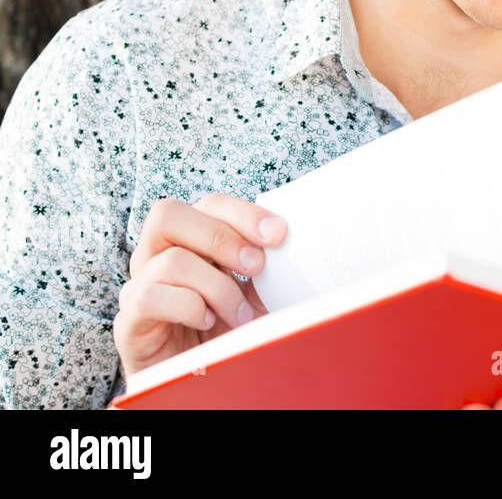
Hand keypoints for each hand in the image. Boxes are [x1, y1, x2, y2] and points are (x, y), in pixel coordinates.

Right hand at [113, 193, 286, 379]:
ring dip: (217, 287)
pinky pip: (149, 297)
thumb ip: (264, 265)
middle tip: (257, 266)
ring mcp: (138, 285)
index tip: (279, 234)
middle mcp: (155, 255)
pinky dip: (188, 308)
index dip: (243, 212)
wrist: (200, 380)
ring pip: (170, 261)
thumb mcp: (254, 292)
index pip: (207, 204)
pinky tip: (207, 322)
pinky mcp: (128, 320)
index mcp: (187, 239)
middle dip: (221, 237)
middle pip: (169, 214)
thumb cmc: (227, 328)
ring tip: (239, 314)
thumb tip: (290, 238)